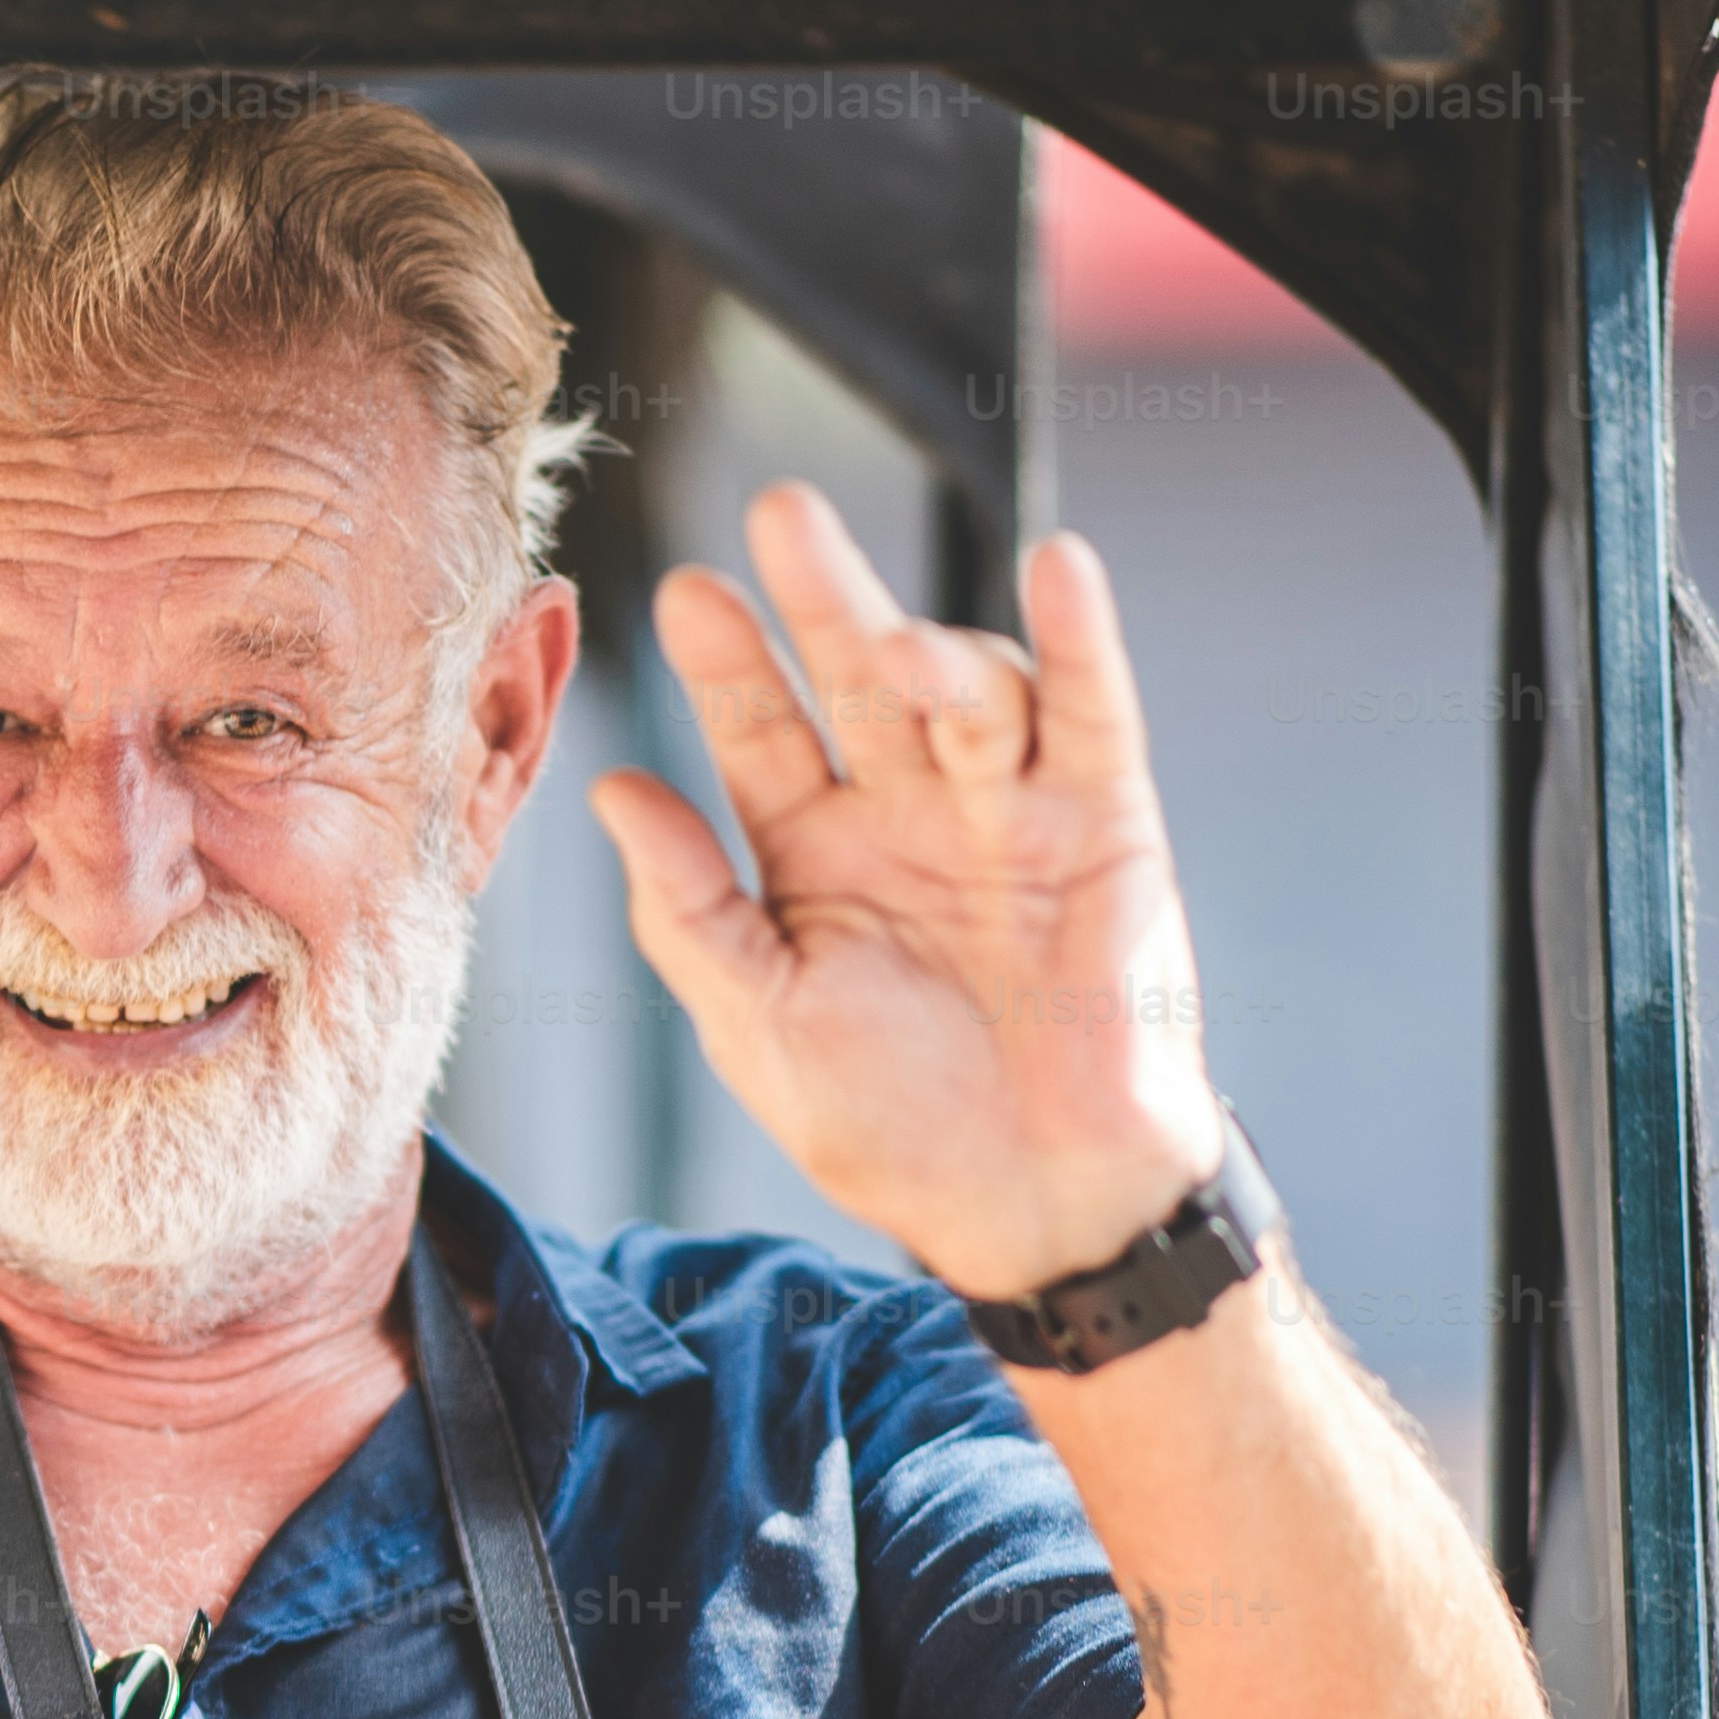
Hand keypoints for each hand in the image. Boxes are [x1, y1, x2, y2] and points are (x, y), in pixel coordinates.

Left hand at [591, 480, 1228, 1304]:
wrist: (1033, 1204)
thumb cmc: (890, 1125)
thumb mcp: (761, 1025)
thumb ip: (690, 911)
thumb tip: (611, 793)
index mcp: (813, 855)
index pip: (760, 735)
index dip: (730, 667)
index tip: (686, 594)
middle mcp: (906, 813)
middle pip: (858, 678)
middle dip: (824, 596)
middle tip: (784, 514)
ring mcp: (1008, 810)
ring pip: (969, 692)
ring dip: (935, 654)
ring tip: (894, 652)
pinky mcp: (1106, 824)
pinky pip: (1094, 717)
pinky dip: (1082, 642)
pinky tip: (1058, 571)